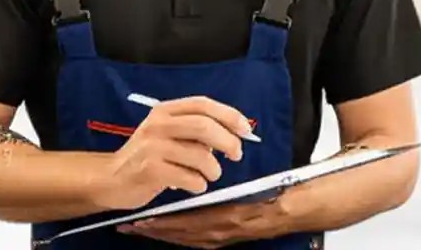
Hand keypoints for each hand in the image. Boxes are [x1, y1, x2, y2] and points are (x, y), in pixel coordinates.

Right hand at [96, 96, 250, 211]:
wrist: (110, 178)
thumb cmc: (145, 158)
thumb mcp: (165, 134)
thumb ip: (193, 131)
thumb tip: (232, 135)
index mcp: (164, 111)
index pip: (202, 104)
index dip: (228, 115)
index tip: (246, 129)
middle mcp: (158, 124)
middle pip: (204, 126)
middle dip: (228, 141)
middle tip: (236, 155)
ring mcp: (153, 147)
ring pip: (200, 156)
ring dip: (213, 169)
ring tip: (208, 175)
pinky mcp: (151, 170)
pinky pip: (190, 178)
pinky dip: (199, 184)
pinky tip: (192, 185)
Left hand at [117, 197, 289, 248]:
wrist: (290, 210)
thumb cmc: (269, 194)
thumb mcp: (242, 191)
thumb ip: (219, 195)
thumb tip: (193, 183)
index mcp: (219, 220)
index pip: (182, 224)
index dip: (159, 223)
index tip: (139, 219)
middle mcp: (216, 233)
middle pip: (178, 235)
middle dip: (154, 231)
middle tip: (130, 226)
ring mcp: (219, 238)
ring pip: (183, 237)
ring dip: (162, 233)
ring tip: (141, 227)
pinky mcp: (222, 238)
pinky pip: (194, 238)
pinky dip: (177, 233)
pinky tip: (167, 228)